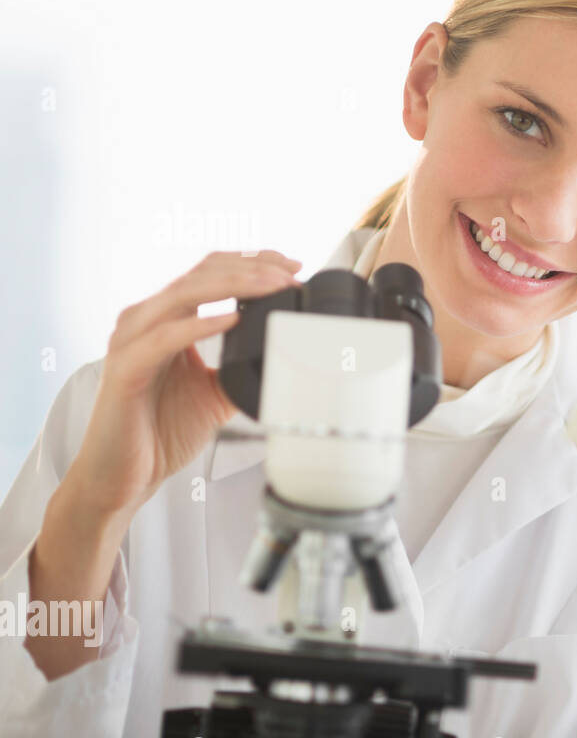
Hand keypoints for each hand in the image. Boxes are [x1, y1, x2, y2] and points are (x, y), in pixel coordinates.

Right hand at [72, 250, 301, 519]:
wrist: (123, 476)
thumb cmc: (160, 432)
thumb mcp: (217, 392)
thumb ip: (242, 364)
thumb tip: (286, 353)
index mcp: (167, 320)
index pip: (210, 271)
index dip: (252, 261)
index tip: (292, 264)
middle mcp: (146, 321)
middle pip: (202, 274)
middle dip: (252, 269)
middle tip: (290, 273)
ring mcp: (131, 341)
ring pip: (184, 294)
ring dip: (233, 286)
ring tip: (271, 286)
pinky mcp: (125, 369)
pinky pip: (164, 337)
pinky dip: (200, 325)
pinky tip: (230, 320)